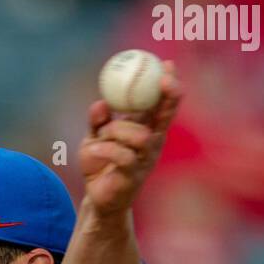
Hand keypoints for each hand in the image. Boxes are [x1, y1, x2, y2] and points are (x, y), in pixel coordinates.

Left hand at [79, 60, 181, 216]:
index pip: (162, 105)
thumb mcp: (96, 137)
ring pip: (141, 136)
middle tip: (163, 80)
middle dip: (169, 97)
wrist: (96, 198)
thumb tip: (101, 103)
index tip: (167, 65)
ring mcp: (144, 161)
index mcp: (146, 130)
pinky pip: (123, 156)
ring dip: (118, 130)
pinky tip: (94, 148)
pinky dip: (106, 149)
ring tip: (102, 135)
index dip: (168, 86)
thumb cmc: (99, 164)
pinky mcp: (132, 178)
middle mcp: (151, 144)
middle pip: (165, 117)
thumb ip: (98, 121)